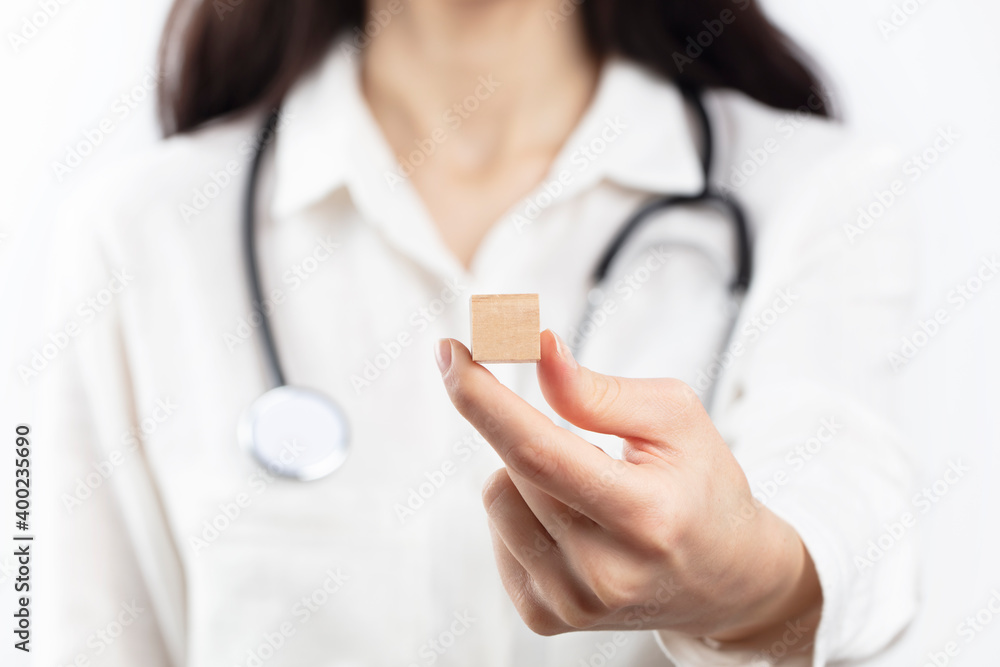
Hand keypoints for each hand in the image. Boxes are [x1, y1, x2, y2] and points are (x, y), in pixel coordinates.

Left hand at [435, 329, 821, 644]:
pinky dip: (524, 510)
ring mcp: (571, 603)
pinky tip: (573, 521)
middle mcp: (603, 572)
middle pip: (512, 469)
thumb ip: (599, 391)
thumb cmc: (701, 486)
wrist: (725, 577)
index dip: (483, 398)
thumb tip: (537, 350)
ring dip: (526, 474)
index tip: (448, 352)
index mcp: (644, 516)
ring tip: (586, 489)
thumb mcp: (675, 420)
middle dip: (528, 431)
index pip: (538, 452)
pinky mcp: (545, 616)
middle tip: (579, 438)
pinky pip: (497, 532)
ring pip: (497, 497)